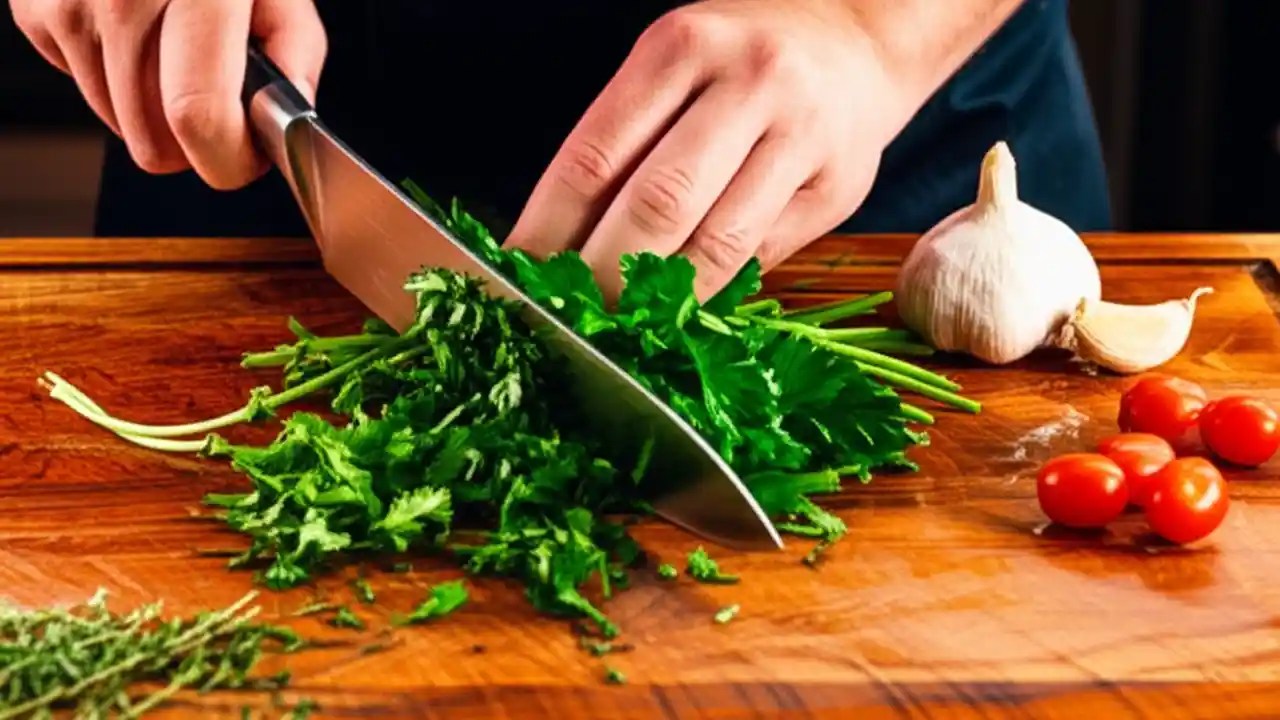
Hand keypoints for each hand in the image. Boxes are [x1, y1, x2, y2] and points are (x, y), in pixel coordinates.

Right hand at [10, 0, 326, 188]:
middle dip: (194, 145)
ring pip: (116, 124)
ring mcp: (70, 4)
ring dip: (152, 110)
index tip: (243, 160)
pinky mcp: (35, 10)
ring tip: (175, 53)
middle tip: (218, 107)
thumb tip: (282, 118)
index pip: (198, 115)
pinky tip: (134, 31)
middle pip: (151, 139)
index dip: (226, 160)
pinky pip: (82, 86)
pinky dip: (112, 77)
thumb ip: (295, 53)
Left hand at [504, 0, 912, 300]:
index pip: (595, 156)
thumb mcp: (675, 70)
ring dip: (661, 300)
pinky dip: (715, 291)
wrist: (857, 43)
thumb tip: (555, 246)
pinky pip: (762, 255)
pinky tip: (683, 310)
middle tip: (571, 318)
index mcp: (681, 47)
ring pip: (718, 243)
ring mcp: (801, 133)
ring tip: (623, 328)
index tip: (520, 276)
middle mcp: (748, 80)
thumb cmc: (740, 63)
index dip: (549, 229)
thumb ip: (627, 144)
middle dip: (604, 277)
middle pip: (657, 204)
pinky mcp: (838, 185)